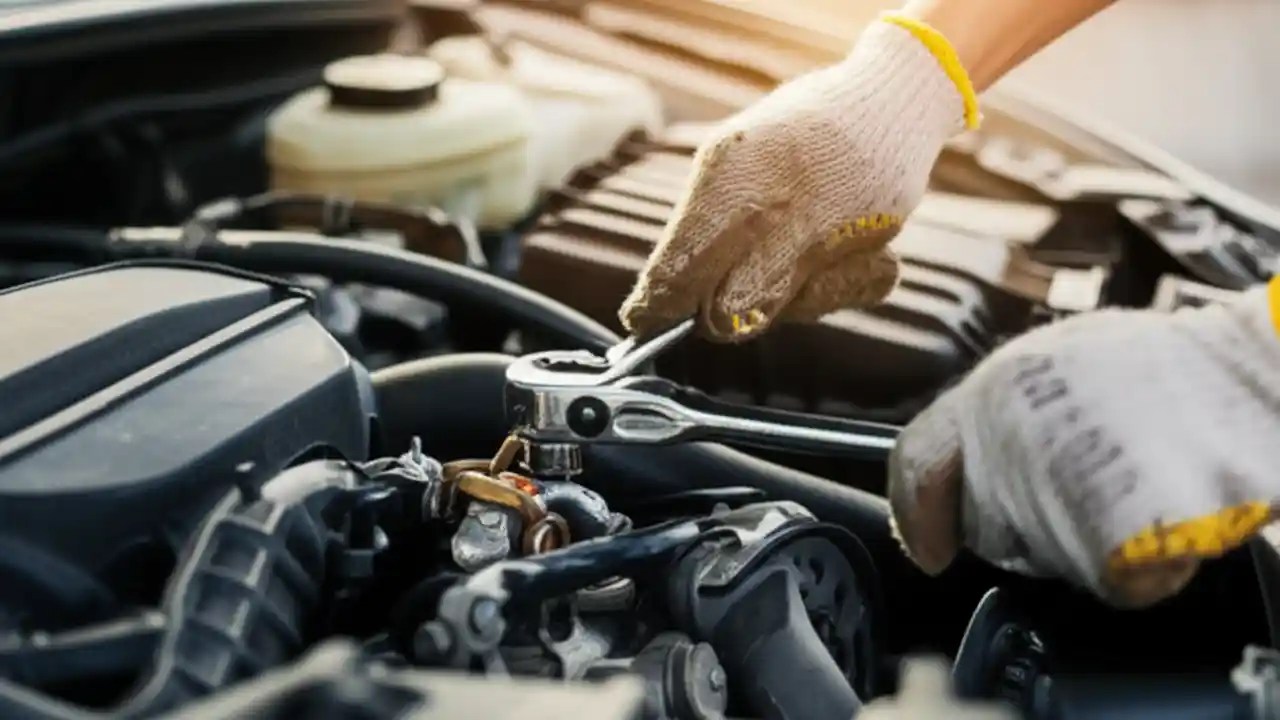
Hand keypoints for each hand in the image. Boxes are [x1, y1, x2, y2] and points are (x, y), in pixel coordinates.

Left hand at [619, 17, 976, 340]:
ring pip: (775, 314)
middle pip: (724, 314)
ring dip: (759, 299)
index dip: (654, 306)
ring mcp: (834, 240)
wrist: (886, 105)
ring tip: (767, 260)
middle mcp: (783, 213)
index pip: (679, 273)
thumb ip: (696, 224)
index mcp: (734, 177)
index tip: (642, 318)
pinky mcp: (877, 258)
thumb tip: (664, 292)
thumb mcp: (728, 155)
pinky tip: (817, 255)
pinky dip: (818, 291)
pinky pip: (830, 304)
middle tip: (700, 299)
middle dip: (704, 314)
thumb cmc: (792, 132)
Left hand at [888, 281, 1279, 606]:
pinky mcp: (1117, 521)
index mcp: (997, 382)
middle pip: (991, 525)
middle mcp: (1015, 424)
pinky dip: (1138, 565)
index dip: (918, 512)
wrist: (1258, 371)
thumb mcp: (1061, 363)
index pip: (919, 460)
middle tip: (1087, 488)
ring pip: (1048, 556)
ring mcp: (1063, 470)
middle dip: (1029, 527)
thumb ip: (1003, 410)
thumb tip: (959, 468)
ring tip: (1134, 484)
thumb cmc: (1171, 371)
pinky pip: (1107, 577)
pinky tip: (1161, 519)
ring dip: (1084, 540)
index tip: (928, 547)